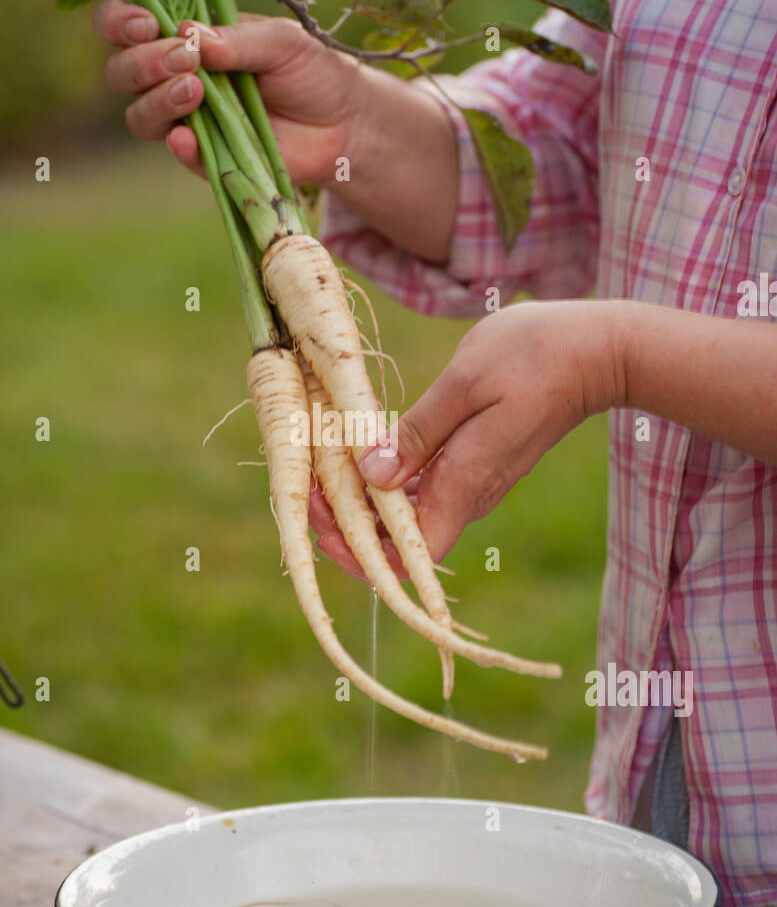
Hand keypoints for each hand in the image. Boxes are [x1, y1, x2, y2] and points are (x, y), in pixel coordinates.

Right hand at [91, 0, 361, 187]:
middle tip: (184, 57)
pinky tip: (189, 135)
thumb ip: (235, 39)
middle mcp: (172, 78)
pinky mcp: (207, 157)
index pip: (125, 24)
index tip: (145, 22)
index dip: (118, 21)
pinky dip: (179, 145)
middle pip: (121, 71)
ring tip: (195, 91)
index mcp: (184, 37)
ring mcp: (186, 120)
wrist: (343, 124)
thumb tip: (187, 34)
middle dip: (142, 62)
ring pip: (138, 116)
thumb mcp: (280, 41)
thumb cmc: (310, 71)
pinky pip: (178, 153)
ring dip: (156, 100)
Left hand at [315, 300, 624, 575]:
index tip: (321, 521)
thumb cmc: (536, 355)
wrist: (601, 350)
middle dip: (347, 521)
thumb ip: (418, 434)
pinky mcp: (477, 461)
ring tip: (322, 464)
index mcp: (464, 485)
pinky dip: (389, 476)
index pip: (409, 556)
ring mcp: (474, 480)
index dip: (358, 552)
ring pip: (409, 512)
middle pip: (400, 538)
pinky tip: (363, 448)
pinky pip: (425, 485)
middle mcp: (469, 495)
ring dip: (363, 497)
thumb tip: (372, 477)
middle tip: (306, 485)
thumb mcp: (465, 384)